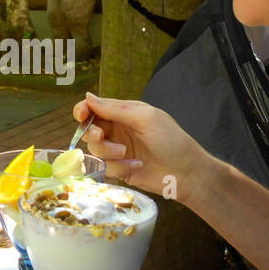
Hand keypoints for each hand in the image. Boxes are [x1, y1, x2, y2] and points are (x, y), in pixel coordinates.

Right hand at [73, 92, 205, 200]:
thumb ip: (116, 109)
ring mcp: (118, 150)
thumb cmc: (171, 140)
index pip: (94, 108)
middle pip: (89, 129)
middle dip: (92, 133)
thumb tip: (88, 97)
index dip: (83, 110)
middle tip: (102, 137)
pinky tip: (137, 165)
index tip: (82, 115)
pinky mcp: (120, 169)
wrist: (186, 172)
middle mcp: (118, 130)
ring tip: (126, 153)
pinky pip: (106, 167)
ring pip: (95, 150)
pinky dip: (120, 166)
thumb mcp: (146, 117)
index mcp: (123, 113)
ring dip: (108, 151)